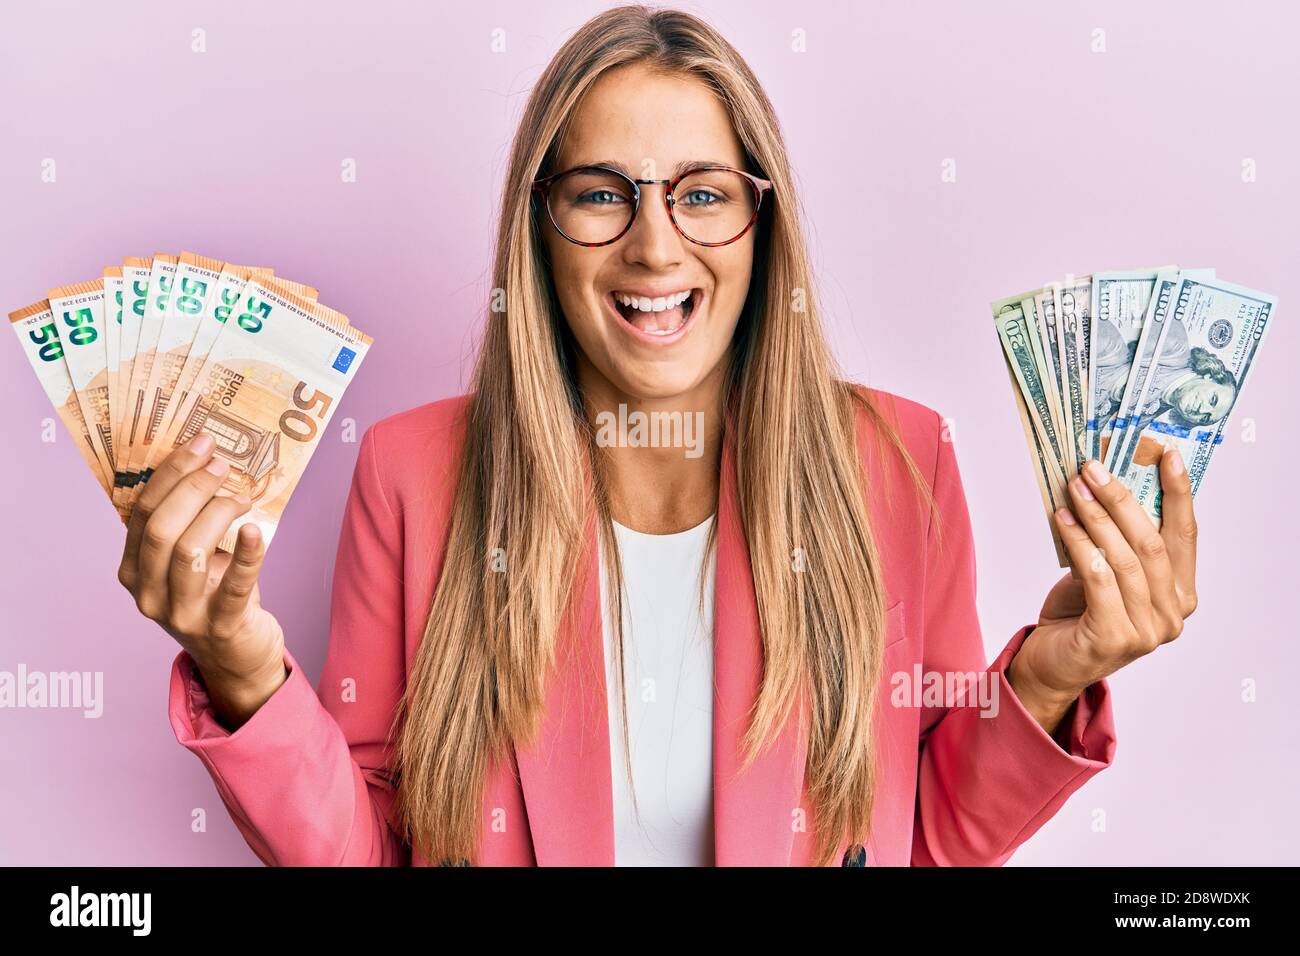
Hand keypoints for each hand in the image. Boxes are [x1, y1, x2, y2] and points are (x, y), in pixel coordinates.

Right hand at [117, 434, 287, 729]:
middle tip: (222, 464)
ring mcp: (182, 614)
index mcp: (132, 571)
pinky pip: (235, 585)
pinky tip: (257, 529)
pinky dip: (248, 554)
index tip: (201, 444)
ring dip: (219, 513)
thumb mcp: (188, 562)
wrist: (236, 658)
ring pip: (190, 551)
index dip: (171, 473)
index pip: (142, 512)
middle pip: (161, 528)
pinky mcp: (222, 627)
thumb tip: (207, 461)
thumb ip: (185, 523)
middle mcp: (148, 594)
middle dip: (193, 487)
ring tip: (242, 497)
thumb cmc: (214, 595)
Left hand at [1008, 449, 1197, 735]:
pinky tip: (1062, 519)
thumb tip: (1104, 481)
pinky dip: (1079, 543)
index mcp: (1181, 594)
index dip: (1178, 493)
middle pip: (1152, 542)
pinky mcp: (1116, 638)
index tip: (1167, 454)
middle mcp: (1173, 614)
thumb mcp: (1106, 570)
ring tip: (1073, 488)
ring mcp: (1149, 630)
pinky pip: (1098, 577)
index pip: (1185, 535)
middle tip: (1093, 467)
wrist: (1053, 664)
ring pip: (1124, 558)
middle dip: (1121, 498)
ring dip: (1095, 516)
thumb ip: (1118, 540)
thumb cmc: (1080, 613)